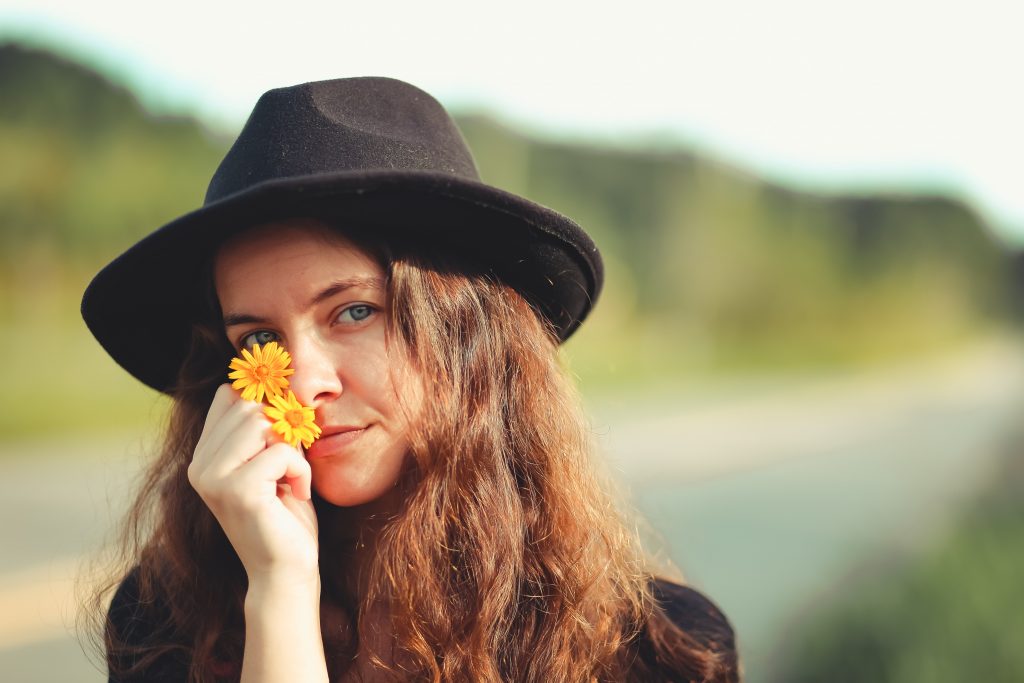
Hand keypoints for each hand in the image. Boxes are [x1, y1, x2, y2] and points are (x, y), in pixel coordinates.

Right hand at [188, 384, 318, 585]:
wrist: (285, 571)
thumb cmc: (284, 516)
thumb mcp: (272, 462)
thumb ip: (266, 430)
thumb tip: (274, 387)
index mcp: (203, 457)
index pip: (228, 397)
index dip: (263, 404)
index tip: (283, 431)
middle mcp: (200, 466)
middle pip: (248, 407)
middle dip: (281, 430)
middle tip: (288, 465)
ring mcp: (214, 478)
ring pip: (262, 424)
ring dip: (291, 450)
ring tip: (290, 480)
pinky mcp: (238, 490)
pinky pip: (281, 452)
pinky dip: (300, 471)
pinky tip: (296, 493)